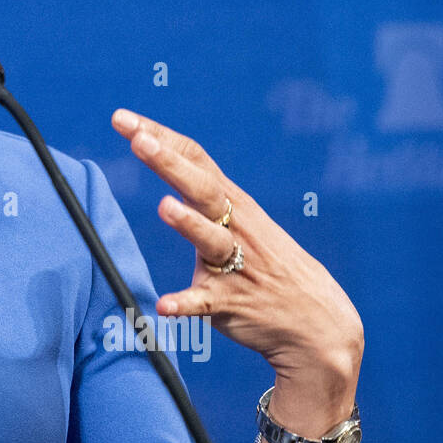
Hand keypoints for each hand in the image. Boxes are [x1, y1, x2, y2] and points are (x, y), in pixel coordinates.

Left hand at [110, 108, 363, 389]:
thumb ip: (203, 196)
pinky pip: (206, 303)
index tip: (123, 119)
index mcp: (232, 203)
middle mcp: (236, 226)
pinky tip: (165, 305)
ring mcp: (237, 265)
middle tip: (140, 141)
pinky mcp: (233, 303)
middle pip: (201, 188)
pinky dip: (185, 304)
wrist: (319, 323)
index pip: (193, 159)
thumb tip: (165, 159)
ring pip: (211, 239)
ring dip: (188, 224)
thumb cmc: (269, 264)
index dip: (159, 138)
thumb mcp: (241, 221)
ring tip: (164, 206)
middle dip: (170, 164)